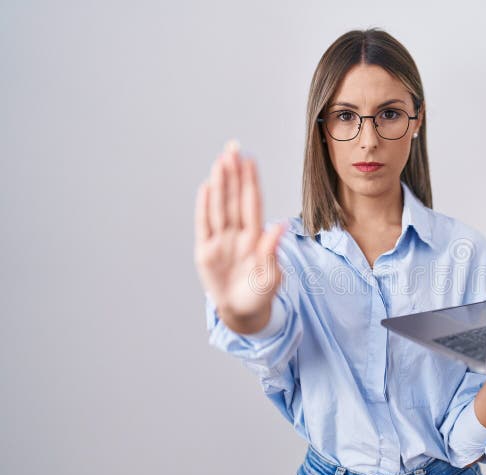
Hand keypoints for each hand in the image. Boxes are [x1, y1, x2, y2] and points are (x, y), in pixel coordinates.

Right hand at [193, 140, 285, 330]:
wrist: (243, 313)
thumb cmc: (261, 294)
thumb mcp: (271, 277)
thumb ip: (271, 252)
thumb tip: (279, 226)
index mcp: (256, 237)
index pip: (252, 203)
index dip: (251, 182)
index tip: (250, 160)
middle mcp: (238, 234)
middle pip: (234, 199)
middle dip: (233, 174)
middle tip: (232, 148)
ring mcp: (221, 240)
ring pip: (219, 206)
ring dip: (220, 184)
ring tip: (220, 161)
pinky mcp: (205, 251)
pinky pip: (203, 224)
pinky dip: (203, 206)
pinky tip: (206, 186)